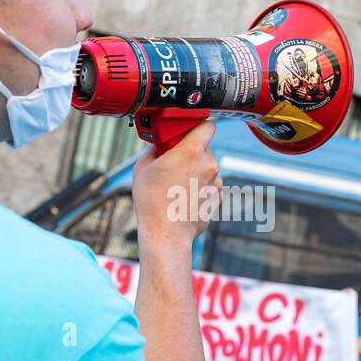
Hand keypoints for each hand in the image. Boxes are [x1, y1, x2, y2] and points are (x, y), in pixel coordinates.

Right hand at [132, 121, 219, 259]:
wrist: (166, 234)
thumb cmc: (152, 202)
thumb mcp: (142, 168)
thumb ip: (154, 150)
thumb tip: (158, 145)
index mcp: (191, 151)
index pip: (207, 126)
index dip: (198, 126)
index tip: (187, 133)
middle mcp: (209, 164)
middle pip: (204, 148)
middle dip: (191, 152)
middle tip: (174, 162)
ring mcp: (215, 182)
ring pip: (208, 167)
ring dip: (196, 171)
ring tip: (177, 185)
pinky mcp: (218, 197)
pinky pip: (211, 185)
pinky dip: (201, 188)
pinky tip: (185, 197)